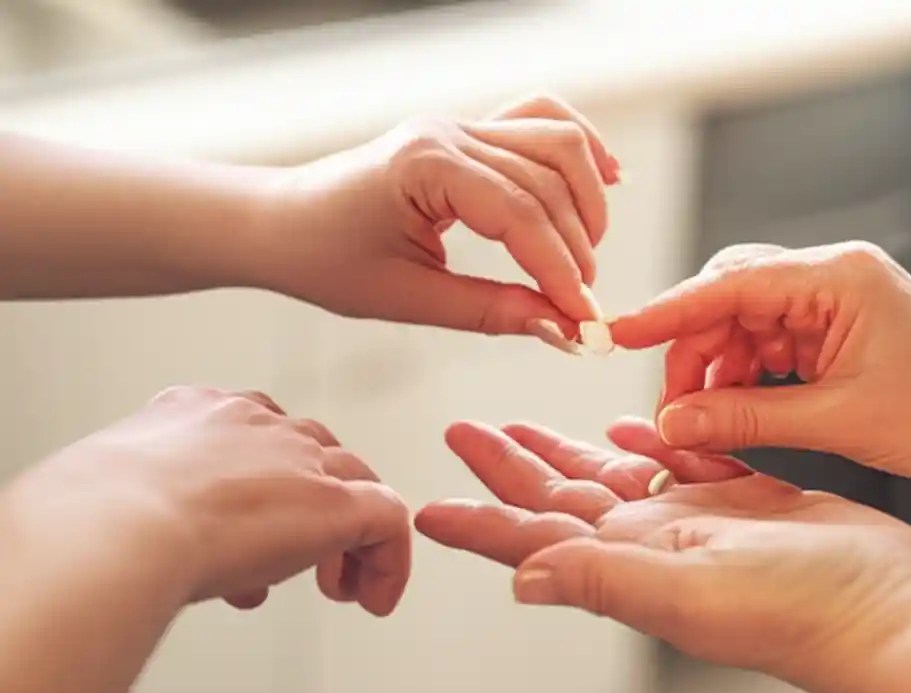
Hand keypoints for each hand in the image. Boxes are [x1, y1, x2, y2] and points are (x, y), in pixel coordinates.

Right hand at [4, 386, 410, 616]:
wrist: (112, 531)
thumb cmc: (88, 521)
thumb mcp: (110, 495)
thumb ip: (144, 503)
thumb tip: (148, 537)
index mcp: (195, 411)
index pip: (251, 434)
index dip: (256, 488)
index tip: (240, 535)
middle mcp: (255, 423)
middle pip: (312, 454)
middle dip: (303, 510)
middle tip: (290, 562)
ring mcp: (299, 458)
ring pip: (356, 482)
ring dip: (348, 537)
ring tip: (335, 586)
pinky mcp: (335, 502)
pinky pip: (388, 520)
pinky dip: (387, 562)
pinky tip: (372, 596)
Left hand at [260, 94, 618, 335]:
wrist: (279, 223)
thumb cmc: (325, 258)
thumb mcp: (406, 299)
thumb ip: (490, 312)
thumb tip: (561, 329)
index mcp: (426, 165)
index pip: (522, 215)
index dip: (561, 270)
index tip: (585, 319)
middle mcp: (449, 133)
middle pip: (550, 179)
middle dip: (578, 246)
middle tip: (581, 307)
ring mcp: (461, 125)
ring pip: (557, 139)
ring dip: (587, 197)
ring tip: (588, 256)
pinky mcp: (469, 133)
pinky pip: (539, 122)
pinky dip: (580, 148)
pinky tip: (608, 179)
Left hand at [417, 420, 910, 692]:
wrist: (896, 608)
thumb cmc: (807, 608)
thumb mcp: (696, 592)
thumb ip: (606, 579)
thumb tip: (520, 579)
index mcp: (634, 567)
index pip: (536, 540)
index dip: (480, 520)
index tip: (426, 501)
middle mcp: (658, 546)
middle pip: (564, 500)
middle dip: (511, 466)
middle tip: (464, 428)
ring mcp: (702, 524)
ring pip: (618, 477)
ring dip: (569, 451)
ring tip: (529, 421)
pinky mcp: (748, 501)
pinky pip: (686, 464)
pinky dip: (654, 442)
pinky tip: (633, 423)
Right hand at [608, 241, 910, 478]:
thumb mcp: (840, 420)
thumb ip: (748, 418)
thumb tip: (676, 420)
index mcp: (837, 277)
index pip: (728, 284)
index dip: (666, 313)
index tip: (615, 336)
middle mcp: (832, 274)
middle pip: (729, 296)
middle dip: (693, 349)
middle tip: (674, 407)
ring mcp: (835, 297)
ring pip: (745, 320)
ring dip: (718, 366)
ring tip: (705, 417)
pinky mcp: (839, 323)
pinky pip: (771, 338)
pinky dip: (748, 373)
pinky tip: (739, 407)